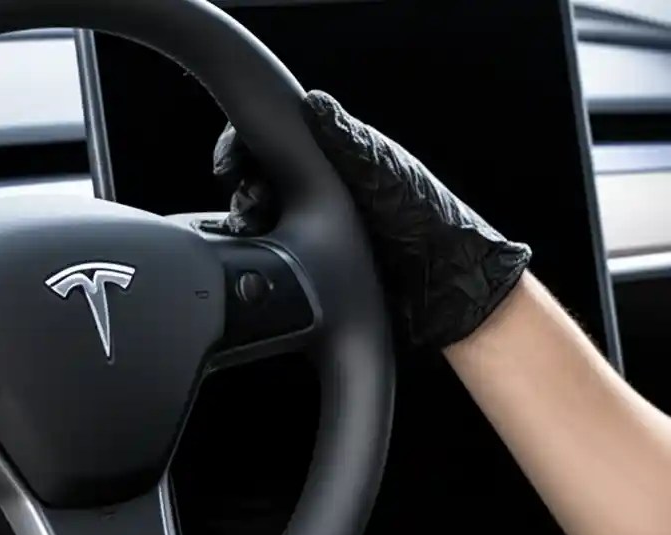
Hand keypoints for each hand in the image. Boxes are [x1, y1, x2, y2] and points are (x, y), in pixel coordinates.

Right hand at [213, 90, 531, 347]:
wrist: (445, 289)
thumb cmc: (429, 224)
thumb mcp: (386, 173)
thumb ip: (347, 139)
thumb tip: (312, 102)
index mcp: (337, 162)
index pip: (275, 140)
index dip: (245, 147)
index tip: (233, 164)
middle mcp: (319, 193)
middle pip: (257, 178)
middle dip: (242, 188)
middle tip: (249, 204)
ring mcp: (310, 230)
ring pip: (256, 217)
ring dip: (245, 222)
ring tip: (254, 231)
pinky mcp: (306, 268)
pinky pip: (267, 255)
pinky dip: (255, 254)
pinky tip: (260, 258)